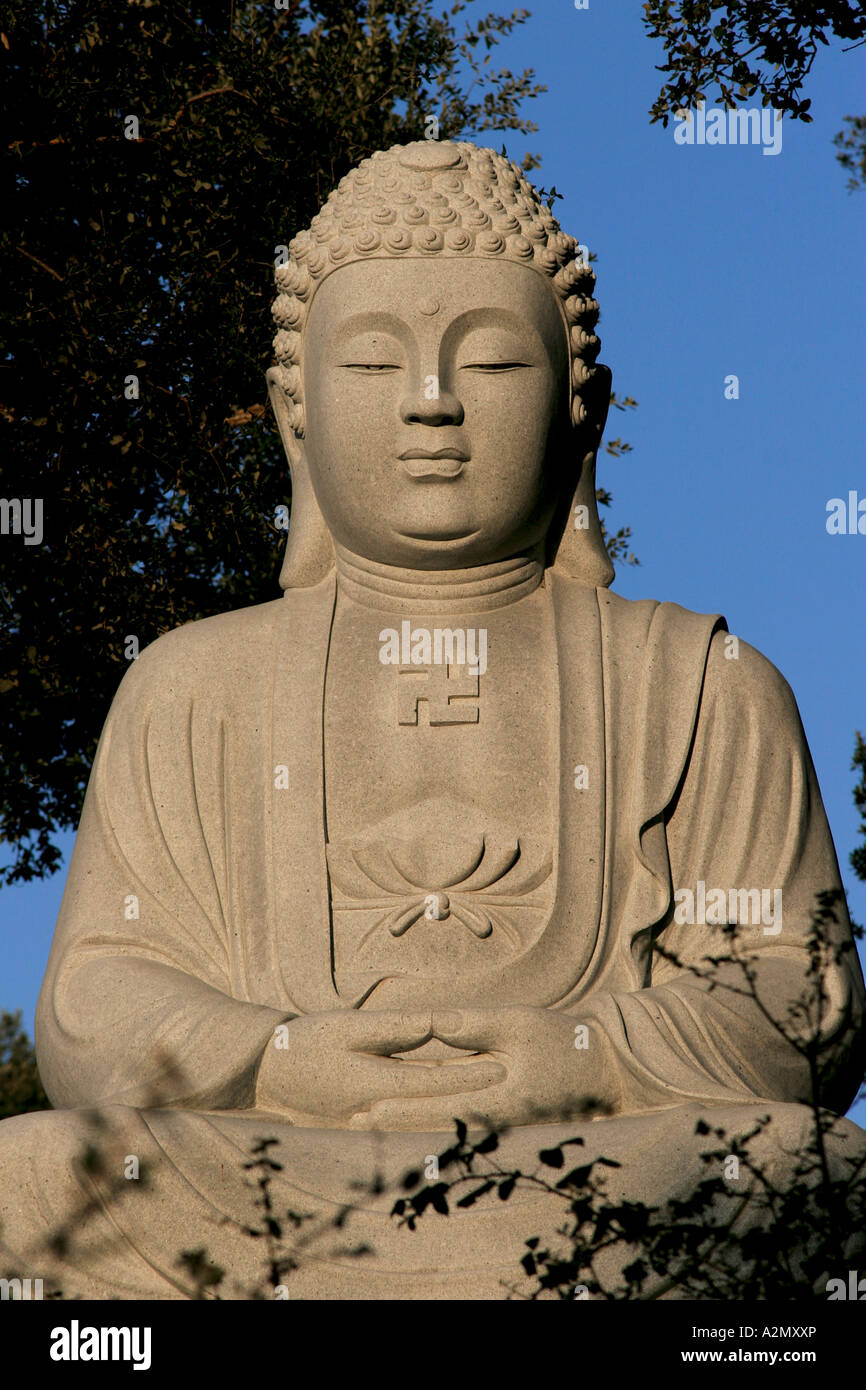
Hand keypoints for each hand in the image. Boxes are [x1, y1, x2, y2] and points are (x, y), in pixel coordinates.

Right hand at [255, 1009, 505, 1126]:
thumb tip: (433, 1024)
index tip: (503, 1067)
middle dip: (474, 1096)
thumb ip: (391, 1028)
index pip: (433, 1081)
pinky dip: (434, 1112)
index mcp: (371, 1084)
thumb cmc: (306, 1041)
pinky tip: (453, 1106)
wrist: (267, 1074)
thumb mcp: (346, 1025)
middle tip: (514, 1084)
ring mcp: (368, 1123)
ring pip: (424, 1118)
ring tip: (494, 1095)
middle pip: (435, 1106)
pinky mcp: (364, 1125)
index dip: (470, 1075)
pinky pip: (408, 1120)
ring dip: (457, 1107)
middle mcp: (374, 1111)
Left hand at [352, 1007, 620, 1130]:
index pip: (438, 1110)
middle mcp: (495, 1124)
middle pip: (433, 1129)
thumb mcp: (520, 1024)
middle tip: (351, 1124)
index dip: (400, 1112)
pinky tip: (409, 1120)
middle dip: (393, 1127)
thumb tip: (433, 1025)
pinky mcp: (504, 1123)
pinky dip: (431, 1123)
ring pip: (444, 1131)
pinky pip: (461, 1126)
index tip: (366, 1112)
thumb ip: (475, 1027)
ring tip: (368, 1125)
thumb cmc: (564, 1042)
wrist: (604, 1070)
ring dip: (407, 1128)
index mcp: (498, 1102)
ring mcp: (500, 1128)